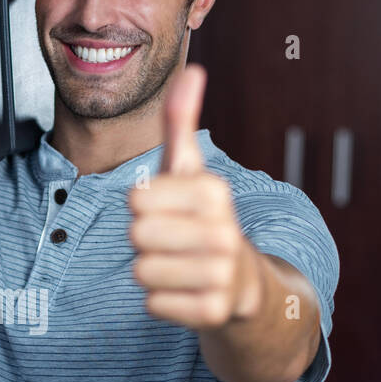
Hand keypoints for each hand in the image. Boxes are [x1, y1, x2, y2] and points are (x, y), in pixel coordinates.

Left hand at [127, 64, 261, 328]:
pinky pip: (154, 305)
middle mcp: (225, 232)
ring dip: (152, 272)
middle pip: (135, 235)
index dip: (143, 208)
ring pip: (141, 272)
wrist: (244, 288)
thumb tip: (192, 69)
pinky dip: (161, 303)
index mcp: (216, 192)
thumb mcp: (192, 172)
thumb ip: (182, 123)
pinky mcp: (214, 312)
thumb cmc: (204, 222)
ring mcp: (223, 274)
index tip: (171, 212)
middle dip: (145, 241)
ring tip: (180, 267)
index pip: (135, 200)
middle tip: (174, 243)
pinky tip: (186, 293)